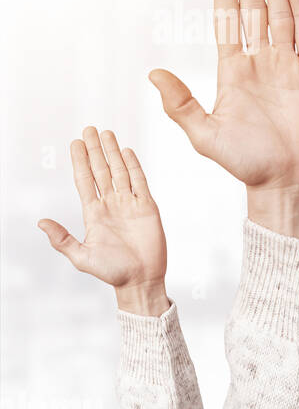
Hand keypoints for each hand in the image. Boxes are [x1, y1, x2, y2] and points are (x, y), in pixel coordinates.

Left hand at [39, 128, 169, 316]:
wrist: (140, 280)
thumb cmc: (111, 272)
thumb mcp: (81, 257)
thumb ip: (62, 239)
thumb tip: (40, 222)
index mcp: (93, 213)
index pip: (85, 180)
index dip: (80, 161)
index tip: (75, 143)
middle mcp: (111, 205)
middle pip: (101, 170)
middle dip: (95, 150)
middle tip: (89, 129)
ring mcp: (130, 204)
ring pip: (120, 172)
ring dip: (113, 152)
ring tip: (107, 133)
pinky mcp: (148, 208)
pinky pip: (140, 182)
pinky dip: (134, 166)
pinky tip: (127, 152)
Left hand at [149, 0, 298, 238]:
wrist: (285, 183)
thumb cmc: (244, 164)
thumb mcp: (204, 136)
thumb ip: (180, 104)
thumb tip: (153, 73)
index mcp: (233, 73)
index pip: (228, 23)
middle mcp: (261, 64)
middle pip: (254, 12)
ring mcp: (288, 68)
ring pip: (281, 18)